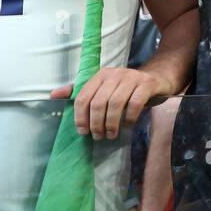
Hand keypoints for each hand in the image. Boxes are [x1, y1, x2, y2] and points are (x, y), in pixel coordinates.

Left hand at [51, 67, 170, 139]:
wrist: (157, 78)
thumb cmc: (126, 88)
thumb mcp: (103, 88)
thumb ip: (80, 92)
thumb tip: (53, 95)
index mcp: (100, 75)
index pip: (83, 97)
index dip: (80, 117)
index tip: (83, 132)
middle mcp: (114, 73)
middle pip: (98, 102)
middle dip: (96, 123)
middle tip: (98, 136)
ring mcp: (132, 77)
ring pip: (116, 103)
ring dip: (111, 123)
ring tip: (111, 134)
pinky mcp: (147, 84)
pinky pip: (135, 103)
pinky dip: (129, 117)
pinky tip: (127, 125)